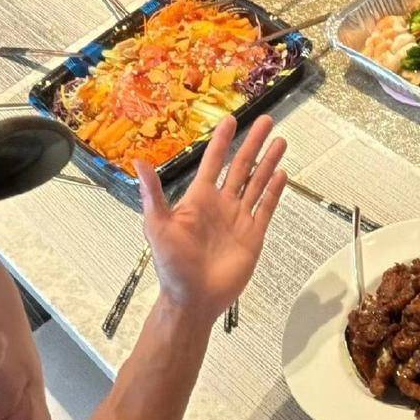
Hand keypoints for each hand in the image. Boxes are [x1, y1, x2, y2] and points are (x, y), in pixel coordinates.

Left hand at [134, 115, 286, 321]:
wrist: (193, 298)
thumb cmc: (172, 265)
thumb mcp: (157, 226)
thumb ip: (153, 193)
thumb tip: (138, 161)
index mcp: (199, 199)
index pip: (214, 162)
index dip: (223, 141)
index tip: (232, 120)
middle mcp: (221, 204)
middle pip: (241, 166)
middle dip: (253, 143)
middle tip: (267, 120)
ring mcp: (239, 218)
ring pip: (257, 182)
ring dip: (268, 161)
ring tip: (281, 141)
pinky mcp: (253, 235)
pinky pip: (266, 208)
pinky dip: (274, 191)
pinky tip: (281, 174)